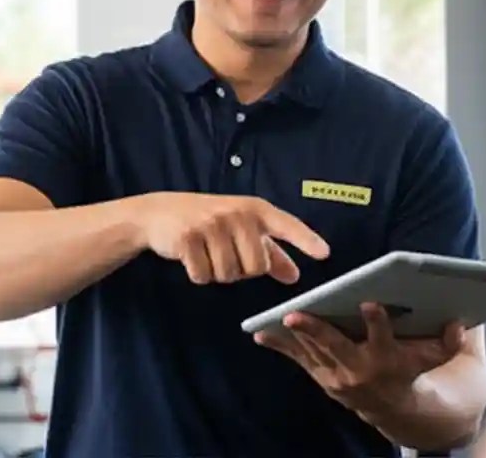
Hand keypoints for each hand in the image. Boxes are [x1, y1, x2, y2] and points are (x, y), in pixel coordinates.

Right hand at [134, 192, 329, 284]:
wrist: (160, 212)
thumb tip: (294, 276)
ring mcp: (211, 225)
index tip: (325, 254)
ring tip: (207, 253)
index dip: (305, 240)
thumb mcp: (241, 228)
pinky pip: (204, 276)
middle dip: (242, 270)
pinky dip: (198, 274)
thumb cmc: (209, 221)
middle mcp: (236, 214)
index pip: (286, 225)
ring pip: (229, 275)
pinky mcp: (188, 239)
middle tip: (226, 254)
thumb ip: (270, 252)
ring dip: (218, 273)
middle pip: (256, 267)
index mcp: (254, 209)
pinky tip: (191, 257)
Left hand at [254, 302, 465, 414]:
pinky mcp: (321, 374)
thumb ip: (449, 342)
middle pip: (335, 346)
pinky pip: (297, 358)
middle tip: (297, 313)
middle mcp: (358, 369)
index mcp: (387, 360)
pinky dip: (279, 346)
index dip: (377, 322)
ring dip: (294, 334)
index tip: (371, 303)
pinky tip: (260, 333)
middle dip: (315, 329)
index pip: (382, 338)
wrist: (393, 407)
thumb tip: (461, 324)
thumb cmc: (412, 370)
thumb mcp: (435, 358)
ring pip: (312, 351)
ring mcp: (336, 375)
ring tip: (277, 316)